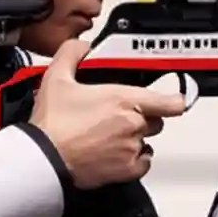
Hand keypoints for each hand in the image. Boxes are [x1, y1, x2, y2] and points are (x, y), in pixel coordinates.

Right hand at [29, 38, 185, 189]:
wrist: (43, 158)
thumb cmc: (52, 124)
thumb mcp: (56, 78)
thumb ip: (71, 54)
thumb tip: (81, 46)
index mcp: (124, 100)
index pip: (170, 102)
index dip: (174, 100)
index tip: (173, 100)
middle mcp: (133, 124)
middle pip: (155, 120)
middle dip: (142, 118)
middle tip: (118, 118)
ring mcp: (131, 148)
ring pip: (147, 142)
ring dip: (136, 139)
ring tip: (111, 136)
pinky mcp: (126, 170)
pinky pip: (142, 164)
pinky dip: (134, 160)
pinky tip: (116, 154)